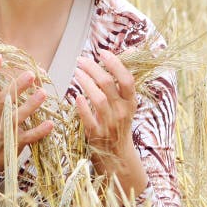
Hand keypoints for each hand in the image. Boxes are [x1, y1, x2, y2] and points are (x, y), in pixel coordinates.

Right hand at [0, 52, 53, 173]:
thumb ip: (3, 87)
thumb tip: (26, 67)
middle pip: (3, 100)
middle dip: (16, 87)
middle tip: (30, 74)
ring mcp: (4, 130)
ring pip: (17, 117)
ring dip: (30, 105)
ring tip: (43, 93)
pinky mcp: (14, 144)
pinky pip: (28, 137)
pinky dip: (39, 131)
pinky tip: (50, 124)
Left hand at [74, 50, 137, 165]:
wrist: (118, 155)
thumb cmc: (120, 122)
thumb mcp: (127, 102)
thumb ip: (124, 78)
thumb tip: (129, 50)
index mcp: (131, 102)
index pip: (127, 80)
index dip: (115, 64)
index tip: (102, 53)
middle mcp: (122, 112)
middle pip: (109, 85)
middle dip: (94, 69)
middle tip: (81, 60)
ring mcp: (109, 124)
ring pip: (98, 99)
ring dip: (86, 83)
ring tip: (76, 72)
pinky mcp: (96, 135)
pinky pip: (89, 119)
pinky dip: (82, 107)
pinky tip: (76, 96)